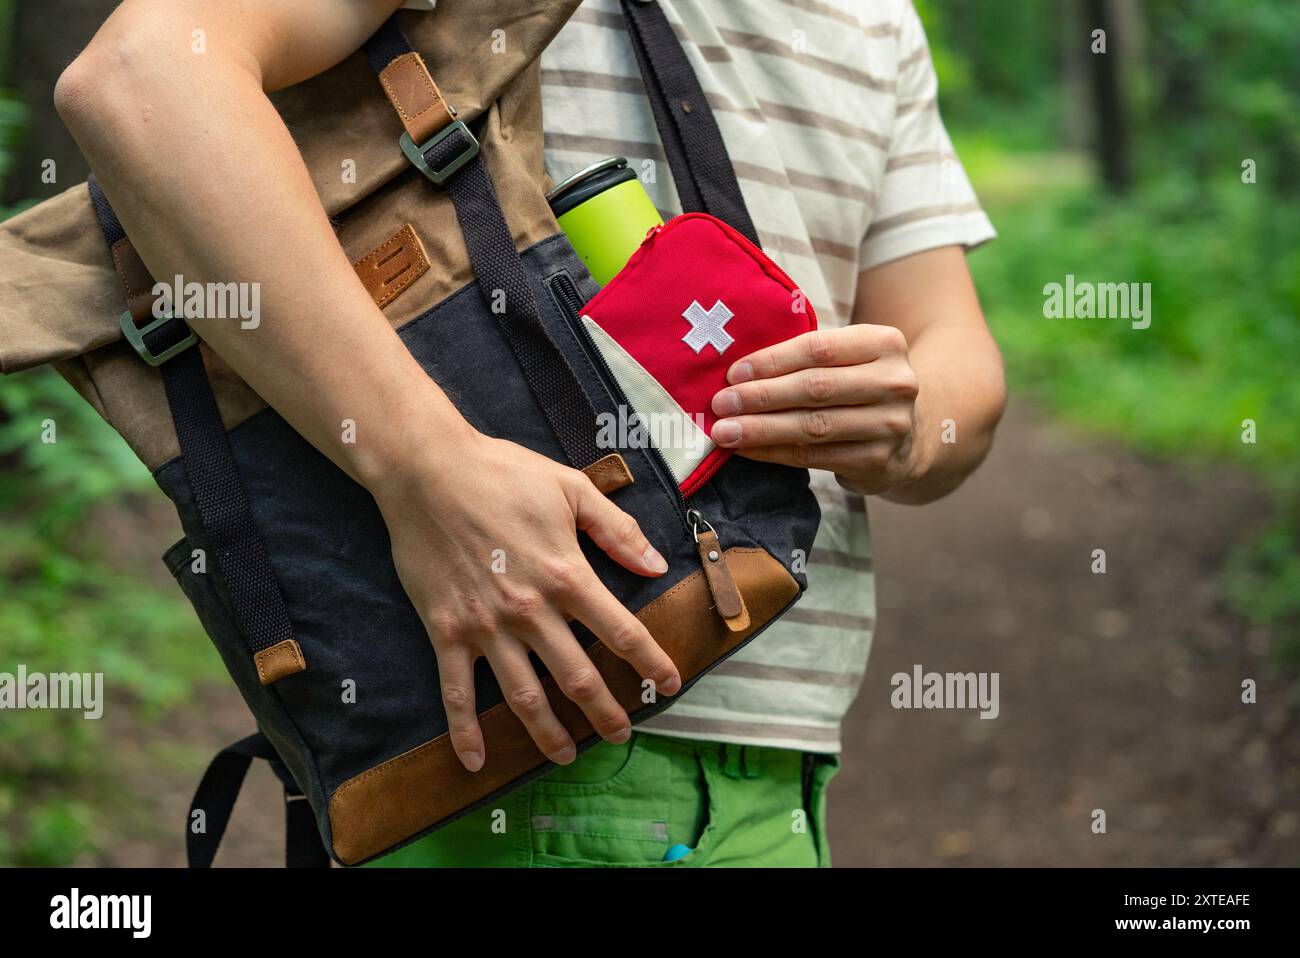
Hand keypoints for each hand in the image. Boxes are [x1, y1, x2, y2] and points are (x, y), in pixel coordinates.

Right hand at [369, 430, 681, 771]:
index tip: (669, 685)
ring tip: (566, 757)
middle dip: (605, 713)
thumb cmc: (502, 473)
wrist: (428, 472)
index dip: (650, 662)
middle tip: (621, 735)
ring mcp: (486, 627)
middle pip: (578, 678)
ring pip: (524, 697)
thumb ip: (617, 530)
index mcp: (567, 575)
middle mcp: (531, 611)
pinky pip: (456, 692)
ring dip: (549, 734)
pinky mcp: (446, 632)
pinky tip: (475, 762)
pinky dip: (465, 731)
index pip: (621, 631)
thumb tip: (656, 566)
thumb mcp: (571, 488)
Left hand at [709, 325, 920, 494]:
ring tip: (725, 431)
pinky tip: (746, 449)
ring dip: (762, 429)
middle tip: (721, 403)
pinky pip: (813, 457)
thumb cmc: (858, 386)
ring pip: (813, 426)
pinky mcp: (877, 462)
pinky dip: (774, 453)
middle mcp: (895, 383)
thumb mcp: (848, 359)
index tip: (733, 373)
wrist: (909, 436)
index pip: (819, 349)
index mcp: (885, 343)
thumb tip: (738, 373)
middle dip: (761, 396)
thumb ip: (807, 359)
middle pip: (815, 388)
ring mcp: (890, 426)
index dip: (772, 361)